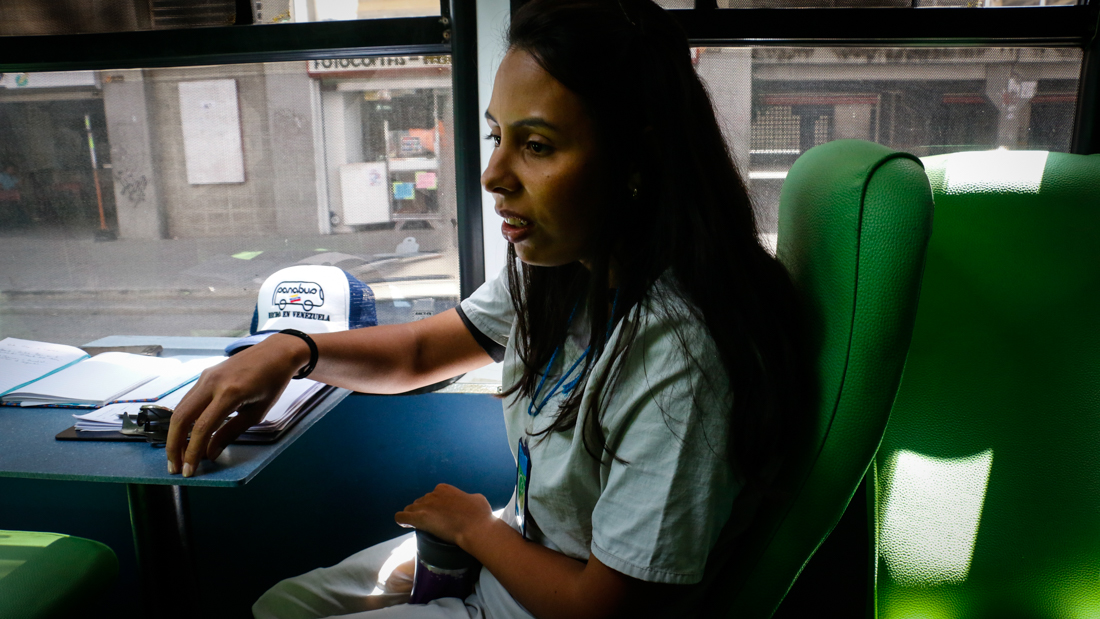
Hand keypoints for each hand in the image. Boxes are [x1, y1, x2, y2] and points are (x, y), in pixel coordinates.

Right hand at [166, 334, 308, 476]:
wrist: (275, 352)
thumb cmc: (272, 383)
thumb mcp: (257, 412)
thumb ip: (230, 432)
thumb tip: (210, 453)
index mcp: (230, 393)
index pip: (202, 428)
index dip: (192, 452)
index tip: (189, 471)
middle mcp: (212, 383)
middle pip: (181, 417)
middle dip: (173, 445)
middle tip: (174, 467)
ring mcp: (205, 376)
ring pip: (180, 408)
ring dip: (175, 434)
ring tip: (178, 456)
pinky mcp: (203, 375)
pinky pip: (188, 400)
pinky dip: (184, 420)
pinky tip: (186, 435)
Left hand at [394, 484, 495, 547]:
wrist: (476, 527)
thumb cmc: (480, 514)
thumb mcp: (477, 498)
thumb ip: (468, 498)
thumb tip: (469, 500)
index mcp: (444, 489)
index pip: (433, 496)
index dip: (435, 506)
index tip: (439, 515)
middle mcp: (432, 495)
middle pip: (422, 502)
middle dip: (425, 511)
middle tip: (432, 523)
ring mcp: (424, 506)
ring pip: (411, 509)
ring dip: (413, 516)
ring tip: (418, 526)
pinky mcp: (418, 518)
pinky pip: (402, 517)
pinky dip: (402, 521)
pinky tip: (405, 524)